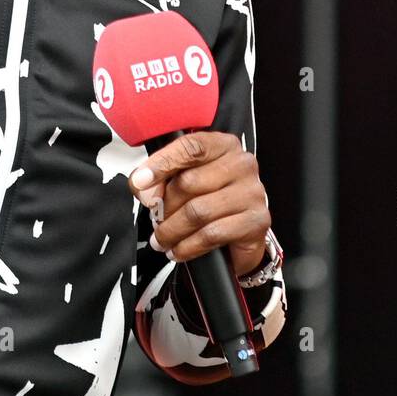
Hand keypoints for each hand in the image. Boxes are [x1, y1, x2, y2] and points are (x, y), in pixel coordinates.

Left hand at [127, 131, 269, 277]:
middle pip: (189, 182)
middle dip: (164, 207)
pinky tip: (179, 249)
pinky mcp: (256, 221)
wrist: (240, 233)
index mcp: (222, 145)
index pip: (191, 147)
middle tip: (155, 221)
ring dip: (172, 230)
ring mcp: (252, 192)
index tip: (140, 181)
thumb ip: (158, 179)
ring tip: (162, 239)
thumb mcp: (182, 181)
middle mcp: (241, 164)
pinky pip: (212, 234)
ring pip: (198, 211)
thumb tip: (144, 187)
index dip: (162, 163)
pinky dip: (188, 246)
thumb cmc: (210, 199)